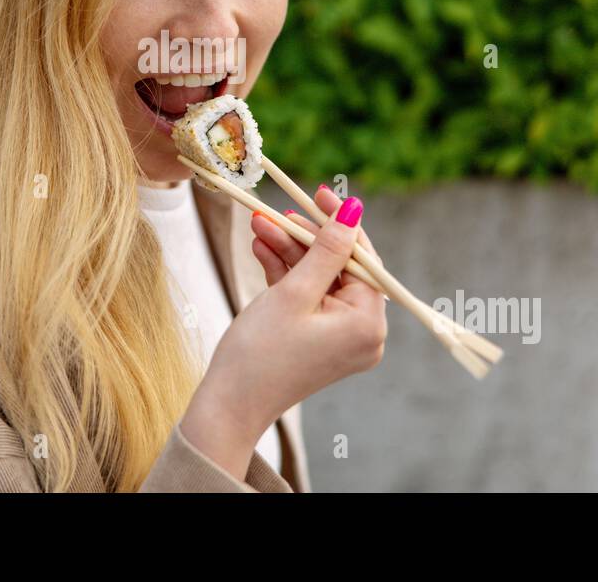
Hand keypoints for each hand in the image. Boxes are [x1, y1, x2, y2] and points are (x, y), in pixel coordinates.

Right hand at [181, 190, 387, 477]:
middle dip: (304, 239)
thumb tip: (353, 209)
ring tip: (258, 228)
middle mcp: (364, 333)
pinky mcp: (320, 340)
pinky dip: (287, 277)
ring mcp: (342, 339)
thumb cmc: (260, 352)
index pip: (362, 259)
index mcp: (368, 324)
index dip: (340, 224)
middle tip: (277, 213)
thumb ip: (326, 249)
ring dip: (289, 253)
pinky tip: (261, 251)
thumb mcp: (294, 291)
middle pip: (339, 268)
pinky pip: (310, 298)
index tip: (321, 194)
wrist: (229, 404)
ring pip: (319, 279)